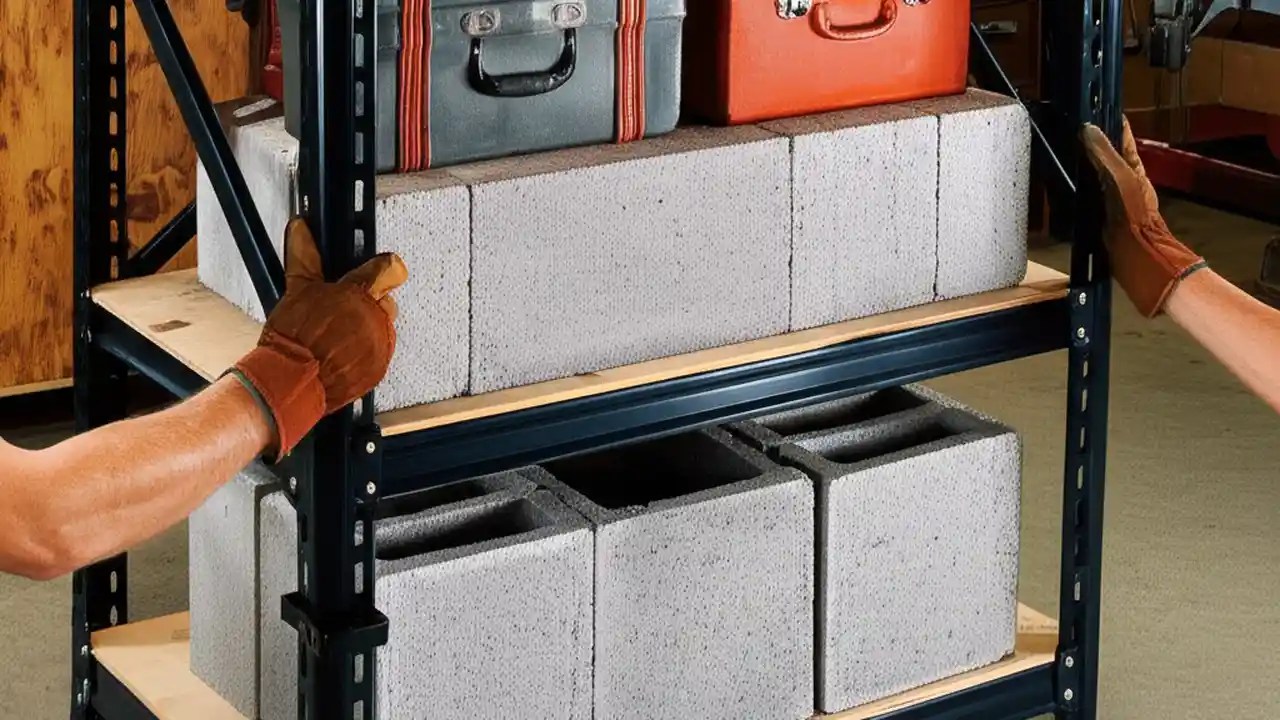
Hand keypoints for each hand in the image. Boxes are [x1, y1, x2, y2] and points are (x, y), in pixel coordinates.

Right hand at [233, 219, 407, 458]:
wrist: (292, 381)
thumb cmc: (294, 339)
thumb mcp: (297, 290)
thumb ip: (305, 257)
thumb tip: (301, 229)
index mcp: (360, 293)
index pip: (390, 268)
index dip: (382, 267)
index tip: (377, 268)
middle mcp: (376, 318)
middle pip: (386, 299)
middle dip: (369, 302)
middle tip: (343, 310)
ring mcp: (380, 345)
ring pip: (383, 326)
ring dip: (367, 327)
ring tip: (339, 334)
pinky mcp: (379, 368)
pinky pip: (379, 352)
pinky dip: (365, 351)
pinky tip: (343, 352)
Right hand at [1081, 118, 1205, 316]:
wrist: (1135, 253)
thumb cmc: (1135, 215)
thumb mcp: (1121, 178)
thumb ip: (1105, 154)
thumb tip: (1088, 129)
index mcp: (1133, 168)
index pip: (1122, 138)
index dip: (1111, 123)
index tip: (1097, 107)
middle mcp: (1122, 180)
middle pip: (1105, 155)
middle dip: (1091, 142)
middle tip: (1072, 127)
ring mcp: (1110, 197)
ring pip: (1093, 173)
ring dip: (1081, 163)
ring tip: (1063, 150)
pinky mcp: (1098, 213)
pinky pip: (1085, 193)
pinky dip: (1075, 186)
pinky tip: (1063, 184)